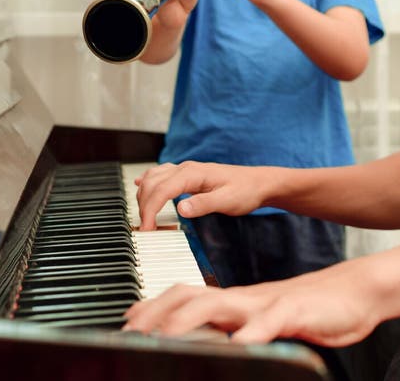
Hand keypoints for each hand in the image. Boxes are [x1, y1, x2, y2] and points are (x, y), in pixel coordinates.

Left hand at [123, 258, 380, 345]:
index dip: (153, 308)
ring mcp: (267, 303)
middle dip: (157, 313)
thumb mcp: (261, 322)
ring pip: (222, 304)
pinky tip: (239, 346)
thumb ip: (230, 326)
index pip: (184, 296)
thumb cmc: (306, 312)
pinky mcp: (294, 312)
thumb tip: (199, 340)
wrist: (352, 291)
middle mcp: (244, 299)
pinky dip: (252, 334)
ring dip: (190, 319)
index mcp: (234, 302)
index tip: (127, 322)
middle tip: (131, 331)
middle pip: (191, 296)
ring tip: (166, 336)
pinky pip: (270, 322)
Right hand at [135, 160, 267, 229]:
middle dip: (143, 205)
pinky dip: (148, 181)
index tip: (147, 230)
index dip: (150, 210)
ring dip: (144, 195)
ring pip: (154, 177)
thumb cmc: (245, 191)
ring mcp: (186, 170)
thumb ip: (203, 204)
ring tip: (144, 217)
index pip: (161, 190)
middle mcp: (185, 168)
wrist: (259, 183)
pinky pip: (161, 175)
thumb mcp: (227, 201)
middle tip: (145, 230)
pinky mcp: (188, 175)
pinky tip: (141, 184)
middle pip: (152, 183)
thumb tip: (180, 208)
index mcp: (193, 173)